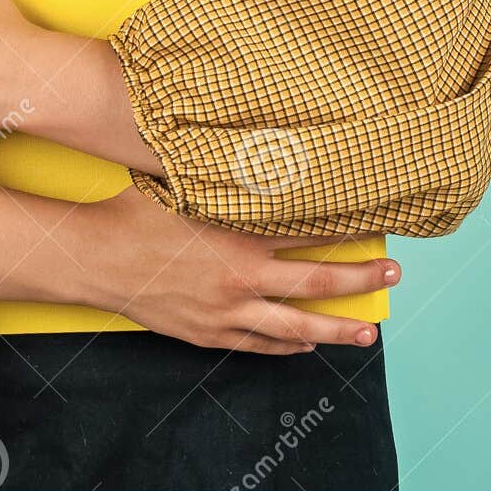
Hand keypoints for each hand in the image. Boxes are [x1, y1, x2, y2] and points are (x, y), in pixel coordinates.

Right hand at [78, 185, 401, 354]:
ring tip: (367, 334)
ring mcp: (226, 313)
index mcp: (241, 236)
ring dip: (336, 330)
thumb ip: (222, 170)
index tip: (377, 224)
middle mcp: (242, 279)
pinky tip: (306, 346)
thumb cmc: (137, 211)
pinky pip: (259, 346)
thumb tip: (252, 142)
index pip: (310, 232)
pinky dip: (288, 348)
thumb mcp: (183, 180)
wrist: (97, 258)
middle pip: (317, 285)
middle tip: (393, 277)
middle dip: (361, 282)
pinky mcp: (208, 334)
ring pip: (295, 329)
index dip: (347, 229)